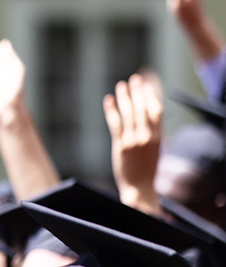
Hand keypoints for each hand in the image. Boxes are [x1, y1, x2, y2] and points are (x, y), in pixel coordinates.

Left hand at [104, 71, 164, 213]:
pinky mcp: (121, 145)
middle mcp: (148, 136)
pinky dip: (111, 111)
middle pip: (143, 107)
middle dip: (139, 91)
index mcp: (159, 136)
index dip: (153, 93)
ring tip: (121, 85)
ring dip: (125, 97)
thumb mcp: (155, 149)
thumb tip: (150, 118)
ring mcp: (134, 140)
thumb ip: (153, 133)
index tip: (149, 81)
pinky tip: (108, 100)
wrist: (139, 188)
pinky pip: (115, 124)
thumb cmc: (146, 169)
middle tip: (134, 78)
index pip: (157, 108)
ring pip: (129, 114)